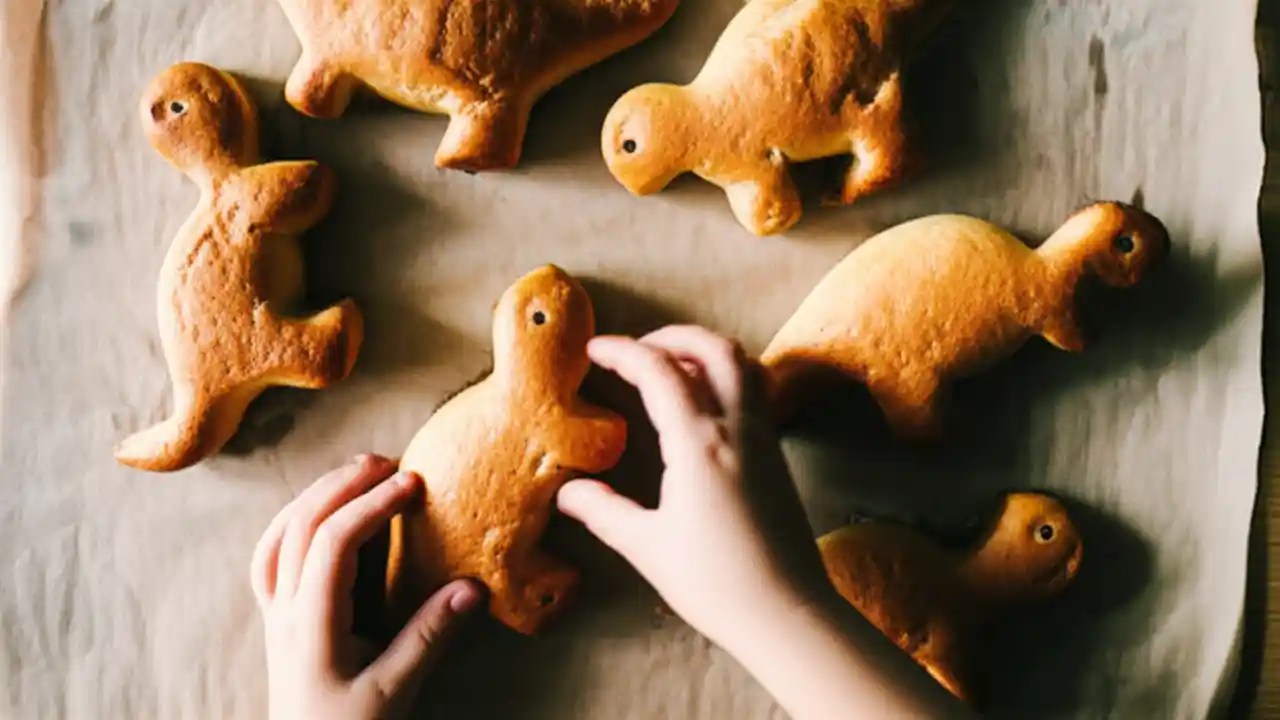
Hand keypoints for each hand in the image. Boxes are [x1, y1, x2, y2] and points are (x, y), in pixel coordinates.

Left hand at [251, 455, 483, 719]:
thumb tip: (473, 587)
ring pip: (279, 535)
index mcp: (311, 625)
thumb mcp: (395, 692)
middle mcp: (285, 612)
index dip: (371, 505)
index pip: (333, 543)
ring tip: (356, 473)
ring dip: (316, 495)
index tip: (412, 482)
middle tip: (388, 462)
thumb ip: (429, 637)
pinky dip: (293, 520)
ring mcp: (274, 614)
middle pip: (301, 526)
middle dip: (343, 485)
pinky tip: (318, 510)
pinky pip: (271, 555)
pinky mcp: (277, 620)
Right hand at [556, 326, 830, 646]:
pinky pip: (755, 392)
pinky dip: (726, 376)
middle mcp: (738, 430)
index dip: (623, 351)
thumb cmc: (718, 585)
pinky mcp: (776, 457)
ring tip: (668, 366)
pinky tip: (702, 404)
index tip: (594, 350)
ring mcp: (764, 440)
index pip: (660, 371)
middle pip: (713, 348)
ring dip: (704, 349)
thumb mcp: (648, 547)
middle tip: (635, 349)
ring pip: (743, 364)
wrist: (788, 615)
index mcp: (700, 444)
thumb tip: (568, 492)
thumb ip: (605, 511)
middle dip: (671, 335)